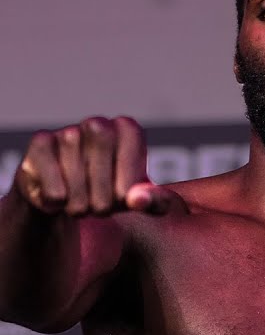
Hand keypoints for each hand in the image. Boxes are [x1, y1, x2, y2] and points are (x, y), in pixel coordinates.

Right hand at [13, 116, 181, 216]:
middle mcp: (97, 124)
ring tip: (82, 206)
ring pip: (74, 173)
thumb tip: (137, 199)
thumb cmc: (111, 192)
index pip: (131, 156)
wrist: (68, 196)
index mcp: (127, 130)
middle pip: (101, 163)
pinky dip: (57, 200)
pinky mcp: (41, 144)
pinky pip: (51, 180)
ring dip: (80, 202)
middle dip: (103, 198)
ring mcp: (67, 132)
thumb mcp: (139, 200)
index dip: (126, 182)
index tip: (122, 198)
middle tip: (102, 209)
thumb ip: (154, 201)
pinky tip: (59, 199)